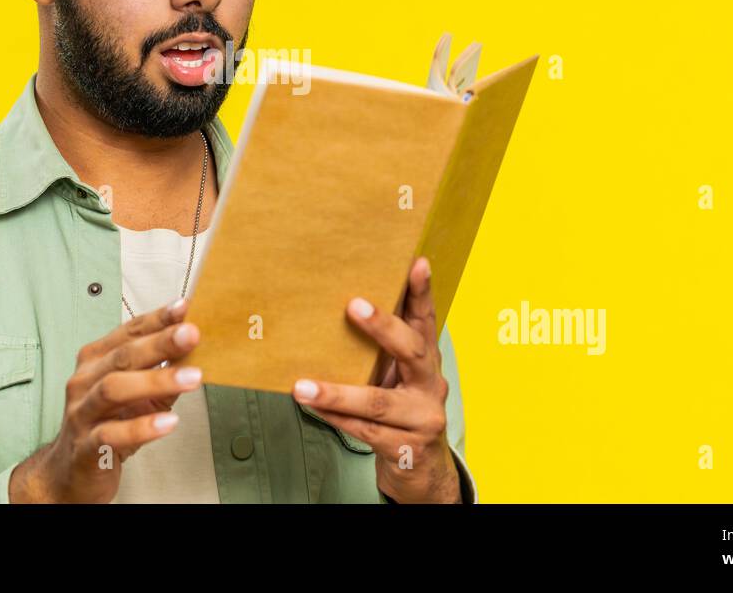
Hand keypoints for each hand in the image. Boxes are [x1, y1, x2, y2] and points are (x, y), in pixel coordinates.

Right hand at [9, 298, 202, 502]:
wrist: (69, 472)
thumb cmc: (106, 425)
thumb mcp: (137, 396)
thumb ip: (162, 374)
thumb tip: (194, 353)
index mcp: (96, 361)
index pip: (128, 332)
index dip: (157, 319)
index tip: (184, 307)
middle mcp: (85, 381)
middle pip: (122, 356)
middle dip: (160, 343)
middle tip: (192, 335)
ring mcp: (82, 413)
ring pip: (115, 389)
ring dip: (156, 381)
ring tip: (191, 379)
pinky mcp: (86, 447)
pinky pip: (111, 434)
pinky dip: (142, 427)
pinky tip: (168, 423)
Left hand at [291, 256, 462, 503]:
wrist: (423, 470)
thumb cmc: (402, 412)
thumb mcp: (399, 377)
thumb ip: (383, 349)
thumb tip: (342, 307)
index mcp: (428, 360)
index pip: (426, 321)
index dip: (422, 292)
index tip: (417, 263)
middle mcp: (430, 385)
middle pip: (410, 351)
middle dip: (382, 327)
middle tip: (352, 306)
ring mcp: (421, 419)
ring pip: (378, 401)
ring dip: (337, 392)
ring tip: (302, 386)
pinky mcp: (406, 448)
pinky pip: (364, 430)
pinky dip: (335, 417)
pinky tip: (312, 408)